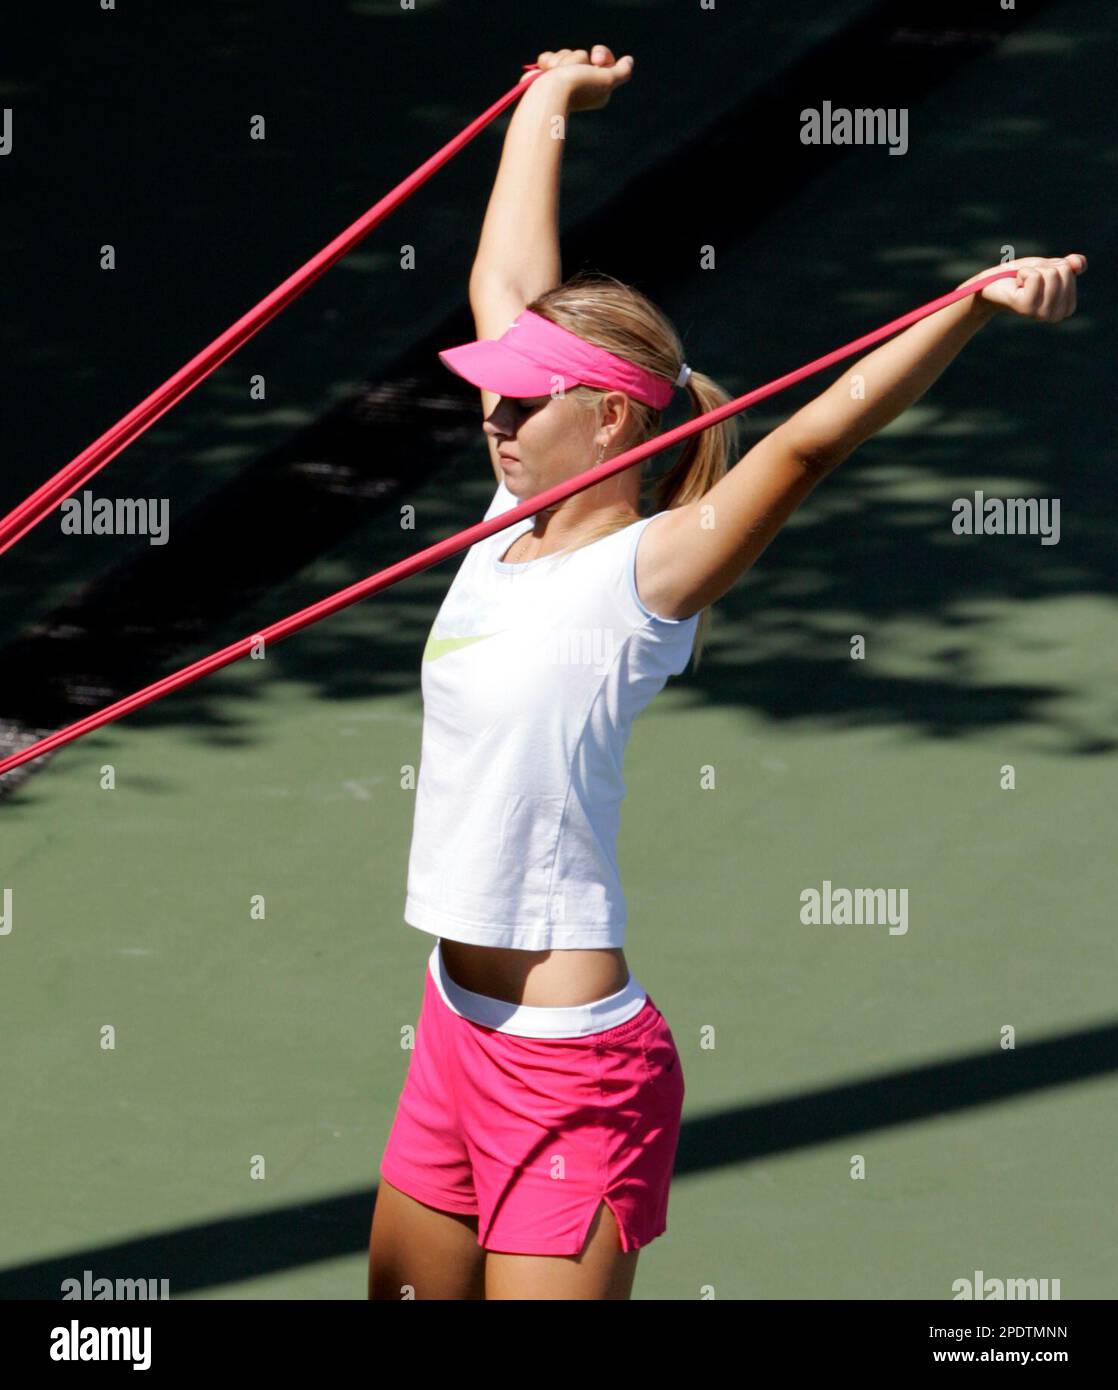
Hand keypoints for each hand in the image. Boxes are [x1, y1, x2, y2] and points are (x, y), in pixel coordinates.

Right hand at [520, 45, 633, 110]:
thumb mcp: (606, 80)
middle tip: (574, 70)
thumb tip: (629, 61)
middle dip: (576, 58)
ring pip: (565, 55)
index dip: (601, 54)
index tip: (596, 59)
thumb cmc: (578, 86)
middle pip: (582, 55)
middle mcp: (580, 85)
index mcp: (596, 88)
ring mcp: (561, 82)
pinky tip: (546, 72)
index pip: (602, 60)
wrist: (547, 94)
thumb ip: (621, 72)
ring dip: (561, 61)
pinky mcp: (544, 78)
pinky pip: (548, 58)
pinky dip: (547, 62)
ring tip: (557, 74)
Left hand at [961, 254, 1086, 321]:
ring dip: (1034, 270)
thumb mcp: (1050, 267)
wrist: (993, 285)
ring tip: (1023, 282)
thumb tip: (1077, 264)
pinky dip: (1024, 272)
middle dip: (1045, 267)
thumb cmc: (1022, 277)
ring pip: (1051, 274)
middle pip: (1063, 272)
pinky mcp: (1026, 307)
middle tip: (1029, 279)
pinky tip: (1016, 283)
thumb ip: (1070, 265)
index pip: (1072, 273)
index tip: (1041, 277)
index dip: (1055, 266)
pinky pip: (1035, 277)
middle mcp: (1056, 315)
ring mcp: (1041, 313)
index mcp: (1066, 307)